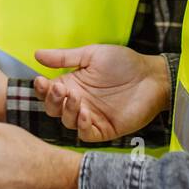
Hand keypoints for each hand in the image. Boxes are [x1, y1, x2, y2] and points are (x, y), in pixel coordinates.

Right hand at [33, 45, 170, 143]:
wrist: (151, 76)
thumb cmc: (124, 62)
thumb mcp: (91, 54)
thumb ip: (65, 57)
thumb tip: (37, 54)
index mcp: (73, 84)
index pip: (49, 92)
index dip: (42, 89)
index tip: (41, 80)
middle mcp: (78, 102)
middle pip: (54, 109)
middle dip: (52, 100)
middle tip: (60, 89)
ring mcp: (90, 117)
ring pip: (66, 122)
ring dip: (67, 111)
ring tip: (76, 97)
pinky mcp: (104, 129)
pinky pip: (85, 134)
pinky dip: (81, 125)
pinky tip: (84, 113)